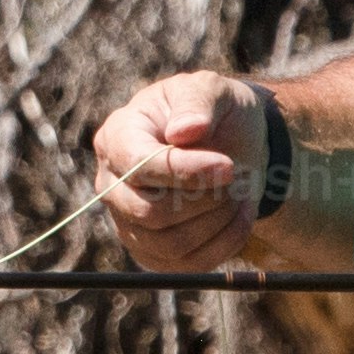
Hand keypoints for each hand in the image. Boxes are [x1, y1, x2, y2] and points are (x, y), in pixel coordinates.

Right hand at [92, 70, 265, 273]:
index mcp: (117, 137)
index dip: (184, 171)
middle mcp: (112, 185)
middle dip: (203, 199)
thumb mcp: (212, 89)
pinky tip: (240, 215)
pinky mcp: (154, 252)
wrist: (233, 146)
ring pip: (169, 243)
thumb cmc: (215, 113)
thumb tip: (182, 132)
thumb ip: (198, 101)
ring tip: (240, 193)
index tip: (228, 166)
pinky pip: (187, 264)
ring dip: (217, 222)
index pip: (137, 166)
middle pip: (147, 212)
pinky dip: (224, 242)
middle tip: (235, 176)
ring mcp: (129, 223)